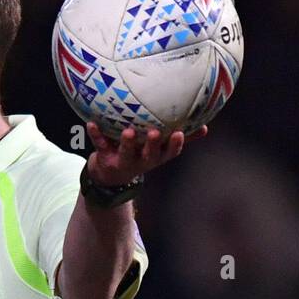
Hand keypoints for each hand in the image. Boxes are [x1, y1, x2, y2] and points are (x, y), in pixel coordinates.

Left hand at [85, 122, 207, 186]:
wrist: (110, 176)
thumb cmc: (141, 154)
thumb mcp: (161, 149)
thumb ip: (182, 138)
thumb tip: (206, 126)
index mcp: (155, 157)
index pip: (169, 152)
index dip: (174, 145)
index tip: (179, 133)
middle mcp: (141, 160)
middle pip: (148, 155)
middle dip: (152, 145)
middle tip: (154, 132)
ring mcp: (122, 160)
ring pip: (125, 152)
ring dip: (127, 142)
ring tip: (129, 130)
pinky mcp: (105, 157)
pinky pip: (100, 144)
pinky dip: (96, 134)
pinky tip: (92, 123)